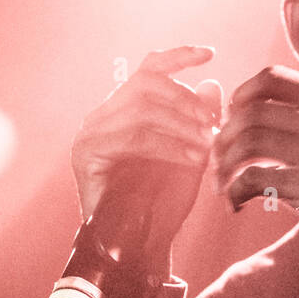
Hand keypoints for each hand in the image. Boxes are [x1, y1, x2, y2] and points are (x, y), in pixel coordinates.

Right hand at [70, 45, 222, 268]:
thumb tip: (211, 82)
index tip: (210, 53)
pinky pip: (133, 136)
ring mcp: (88, 133)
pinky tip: (192, 160)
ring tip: (206, 147)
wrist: (143, 245)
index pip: (148, 69)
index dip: (179, 56)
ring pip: (141, 108)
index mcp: (123, 111)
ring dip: (182, 126)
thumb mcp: (192, 154)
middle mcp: (101, 116)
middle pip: (146, 83)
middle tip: (212, 125)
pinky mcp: (85, 154)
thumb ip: (199, 121)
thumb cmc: (166, 201)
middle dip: (186, 100)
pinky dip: (169, 146)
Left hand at [213, 65, 298, 293]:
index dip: (241, 95)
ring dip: (224, 164)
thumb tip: (270, 108)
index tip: (232, 120)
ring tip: (223, 185)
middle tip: (218, 161)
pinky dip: (234, 192)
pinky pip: (255, 178)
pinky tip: (236, 205)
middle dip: (224, 136)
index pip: (275, 77)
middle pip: (254, 110)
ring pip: (249, 140)